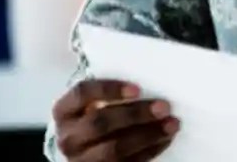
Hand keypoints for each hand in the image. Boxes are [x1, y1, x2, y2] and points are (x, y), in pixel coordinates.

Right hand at [52, 78, 179, 160]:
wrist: (86, 150)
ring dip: (147, 135)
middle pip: (100, 123)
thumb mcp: (95, 103)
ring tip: (171, 125)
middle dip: (135, 114)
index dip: (109, 89)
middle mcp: (68, 136)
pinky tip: (164, 140)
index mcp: (65, 110)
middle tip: (163, 107)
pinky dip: (149, 151)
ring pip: (113, 149)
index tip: (137, 89)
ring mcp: (81, 159)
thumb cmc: (96, 117)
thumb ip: (111, 94)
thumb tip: (151, 82)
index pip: (82, 93)